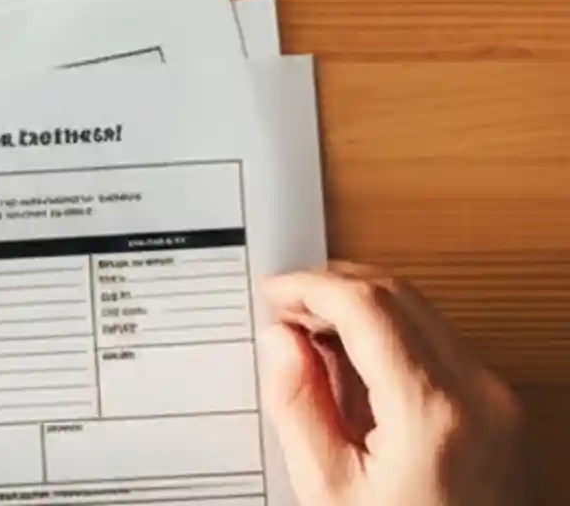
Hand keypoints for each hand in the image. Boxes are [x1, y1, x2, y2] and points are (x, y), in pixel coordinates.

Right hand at [260, 262, 527, 505]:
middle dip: (333, 288)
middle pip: (398, 295)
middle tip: (285, 308)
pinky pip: (438, 340)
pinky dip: (388, 332)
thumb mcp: (329, 491)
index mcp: (432, 411)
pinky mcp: (499, 406)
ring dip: (360, 307)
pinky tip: (351, 361)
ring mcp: (496, 397)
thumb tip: (283, 339)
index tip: (274, 294)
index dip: (311, 288)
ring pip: (420, 310)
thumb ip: (299, 406)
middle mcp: (478, 391)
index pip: (367, 306)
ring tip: (311, 337)